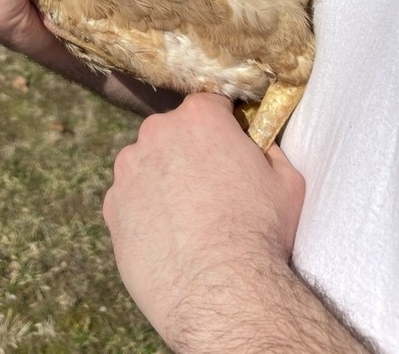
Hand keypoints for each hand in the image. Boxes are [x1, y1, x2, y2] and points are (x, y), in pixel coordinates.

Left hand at [102, 93, 305, 350]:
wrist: (223, 292)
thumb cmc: (261, 234)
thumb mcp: (287, 182)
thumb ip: (269, 150)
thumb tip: (260, 145)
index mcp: (199, 117)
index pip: (210, 105)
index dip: (224, 126)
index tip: (231, 148)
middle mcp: (156, 133)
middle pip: (173, 132)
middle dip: (190, 153)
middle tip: (214, 190)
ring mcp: (129, 169)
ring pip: (147, 165)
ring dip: (164, 181)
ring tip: (190, 221)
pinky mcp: (111, 206)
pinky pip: (130, 200)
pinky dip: (145, 212)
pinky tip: (170, 239)